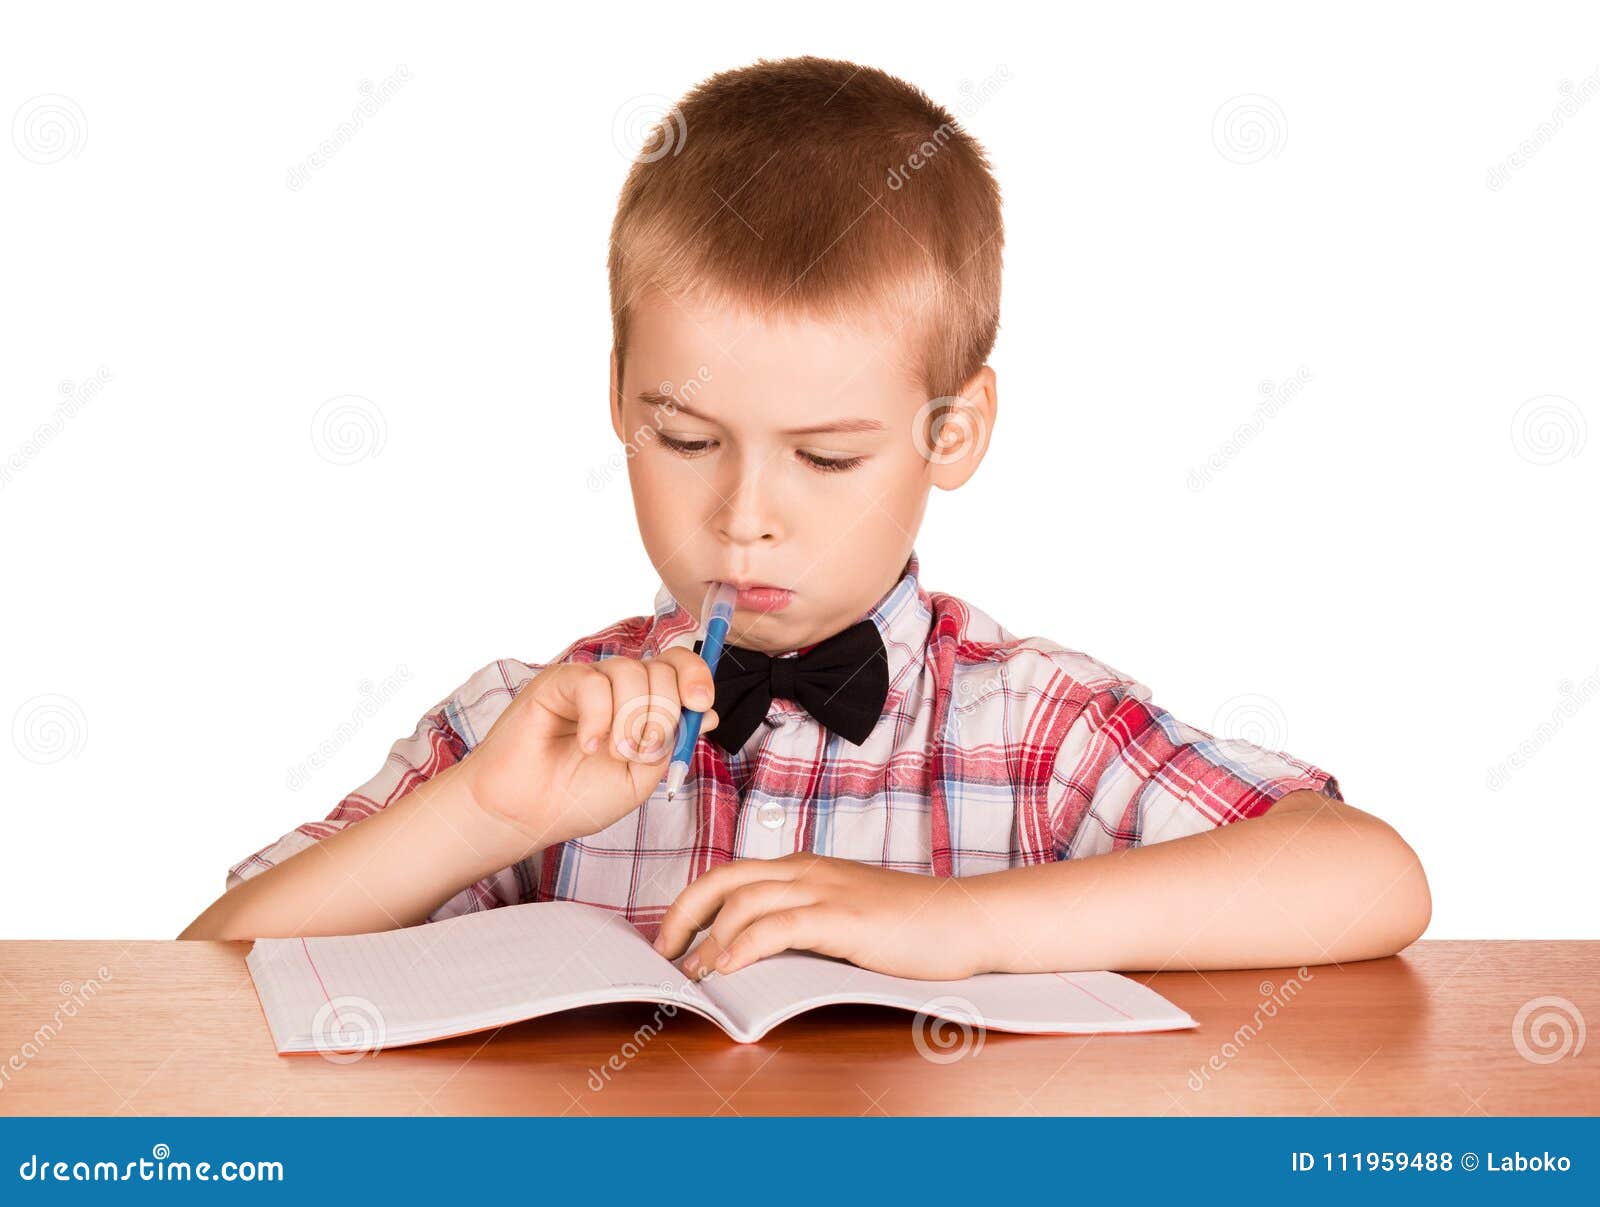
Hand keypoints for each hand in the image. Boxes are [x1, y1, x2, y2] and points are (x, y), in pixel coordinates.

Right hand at [459, 648, 719, 850]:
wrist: (528, 814)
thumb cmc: (580, 798)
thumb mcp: (641, 777)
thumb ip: (673, 743)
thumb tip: (710, 712)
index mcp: (644, 705)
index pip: (680, 669)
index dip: (697, 677)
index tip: (700, 704)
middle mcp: (619, 688)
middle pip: (663, 668)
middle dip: (664, 711)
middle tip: (642, 749)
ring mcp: (589, 682)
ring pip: (630, 671)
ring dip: (631, 719)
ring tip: (614, 753)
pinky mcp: (558, 682)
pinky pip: (593, 682)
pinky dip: (598, 718)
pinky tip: (587, 745)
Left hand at [652, 852, 984, 980]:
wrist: (967, 919)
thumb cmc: (912, 925)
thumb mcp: (847, 915)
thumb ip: (806, 923)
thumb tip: (756, 955)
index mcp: (806, 868)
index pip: (732, 875)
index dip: (693, 904)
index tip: (673, 938)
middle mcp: (808, 871)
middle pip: (723, 879)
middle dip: (683, 914)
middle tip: (665, 953)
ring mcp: (825, 891)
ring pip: (743, 901)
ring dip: (709, 939)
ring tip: (695, 973)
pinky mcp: (842, 918)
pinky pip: (777, 926)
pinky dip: (743, 946)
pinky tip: (729, 968)